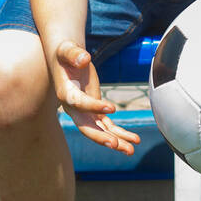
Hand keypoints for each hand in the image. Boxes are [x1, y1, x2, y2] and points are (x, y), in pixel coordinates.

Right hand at [51, 40, 141, 154]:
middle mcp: (74, 108)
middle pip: (86, 127)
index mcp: (65, 94)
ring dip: (116, 141)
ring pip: (100, 131)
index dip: (94, 107)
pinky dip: (121, 133)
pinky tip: (135, 140)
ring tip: (131, 150)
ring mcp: (85, 112)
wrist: (66, 61)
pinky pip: (108, 126)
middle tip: (115, 144)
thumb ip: (74, 54)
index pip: (80, 104)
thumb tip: (84, 59)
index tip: (111, 108)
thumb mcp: (67, 50)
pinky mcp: (96, 112)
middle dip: (100, 137)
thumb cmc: (66, 54)